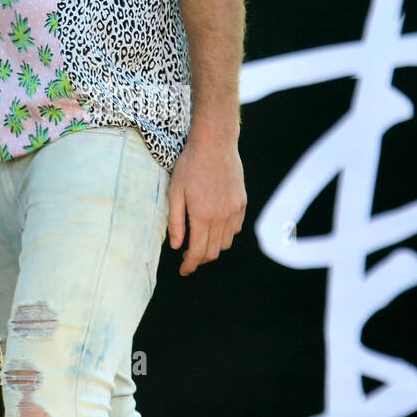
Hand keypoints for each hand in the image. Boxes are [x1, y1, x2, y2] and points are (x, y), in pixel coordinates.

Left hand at [168, 131, 245, 275]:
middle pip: (214, 251)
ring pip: (226, 242)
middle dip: (200, 259)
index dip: (190, 265)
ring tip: (200, 240)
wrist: (215, 145)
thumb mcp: (175, 191)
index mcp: (202, 216)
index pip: (198, 252)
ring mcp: (234, 210)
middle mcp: (221, 217)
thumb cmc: (190, 166)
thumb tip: (176, 246)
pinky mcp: (242, 203)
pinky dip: (225, 234)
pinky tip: (214, 226)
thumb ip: (175, 221)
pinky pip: (235, 228)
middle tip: (188, 256)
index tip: (183, 271)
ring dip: (213, 247)